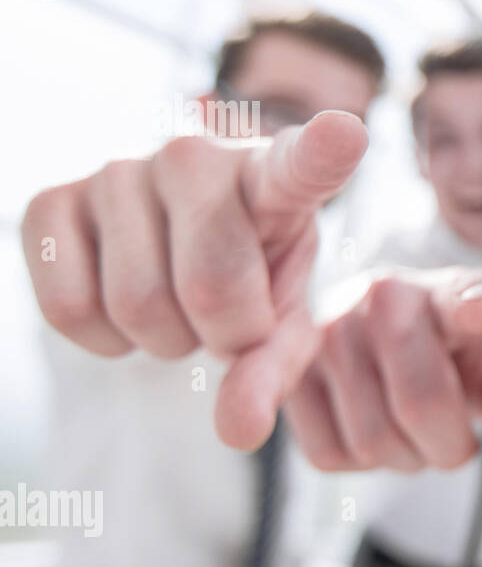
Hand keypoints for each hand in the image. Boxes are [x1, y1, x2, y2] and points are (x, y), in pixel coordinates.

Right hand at [20, 111, 367, 450]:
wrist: (176, 238)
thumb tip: (238, 432)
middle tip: (229, 319)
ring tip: (180, 304)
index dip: (322, 150)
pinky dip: (104, 341)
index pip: (300, 163)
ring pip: (137, 304)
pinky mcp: (50, 199)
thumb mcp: (282, 316)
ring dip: (165, 339)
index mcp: (273, 176)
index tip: (346, 135)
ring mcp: (117, 170)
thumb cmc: (250, 271)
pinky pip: (69, 308)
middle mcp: (194, 155)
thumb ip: (273, 370)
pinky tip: (126, 305)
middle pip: (211, 288)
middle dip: (225, 335)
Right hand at [284, 268, 481, 495]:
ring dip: (406, 459)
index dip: (476, 306)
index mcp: (450, 290)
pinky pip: (329, 454)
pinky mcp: (288, 373)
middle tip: (456, 437)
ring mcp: (326, 330)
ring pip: (373, 442)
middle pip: (420, 408)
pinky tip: (376, 425)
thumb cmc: (461, 355)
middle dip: (450, 448)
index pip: (463, 297)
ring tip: (414, 425)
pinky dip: (362, 464)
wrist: (400, 332)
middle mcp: (381, 295)